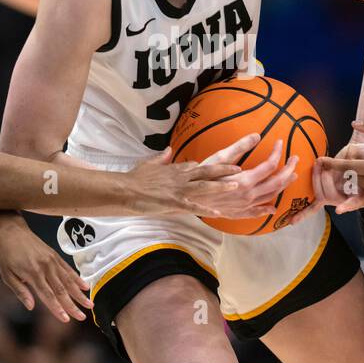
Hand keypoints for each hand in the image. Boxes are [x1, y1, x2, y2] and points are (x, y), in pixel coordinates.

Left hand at [0, 212, 92, 322]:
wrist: (11, 231)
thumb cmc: (6, 255)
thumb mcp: (6, 275)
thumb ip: (20, 291)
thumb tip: (31, 307)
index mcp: (32, 274)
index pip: (48, 295)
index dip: (57, 309)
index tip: (66, 320)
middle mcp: (45, 268)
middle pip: (61, 290)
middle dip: (73, 305)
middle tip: (82, 318)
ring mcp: (52, 261)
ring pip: (68, 281)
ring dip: (79, 294)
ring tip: (89, 305)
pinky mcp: (55, 255)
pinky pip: (68, 269)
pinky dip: (78, 279)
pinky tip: (86, 287)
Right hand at [123, 148, 243, 216]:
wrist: (124, 189)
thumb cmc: (134, 178)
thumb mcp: (148, 164)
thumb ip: (161, 158)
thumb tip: (168, 149)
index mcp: (174, 169)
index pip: (195, 166)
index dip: (210, 167)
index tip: (222, 166)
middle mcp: (179, 177)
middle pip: (206, 172)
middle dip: (223, 170)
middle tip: (239, 169)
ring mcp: (177, 190)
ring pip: (204, 186)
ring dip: (221, 186)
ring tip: (236, 185)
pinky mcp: (173, 202)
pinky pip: (193, 207)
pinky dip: (206, 210)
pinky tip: (218, 214)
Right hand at [190, 132, 298, 218]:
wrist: (188, 200)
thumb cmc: (201, 177)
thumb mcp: (219, 159)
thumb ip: (239, 147)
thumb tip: (257, 135)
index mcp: (245, 180)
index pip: (270, 165)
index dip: (277, 153)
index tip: (280, 142)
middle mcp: (248, 195)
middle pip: (277, 182)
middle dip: (289, 169)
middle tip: (295, 158)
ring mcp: (244, 206)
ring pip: (271, 196)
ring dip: (284, 185)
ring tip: (291, 177)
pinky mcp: (237, 213)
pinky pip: (257, 212)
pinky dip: (267, 209)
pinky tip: (272, 208)